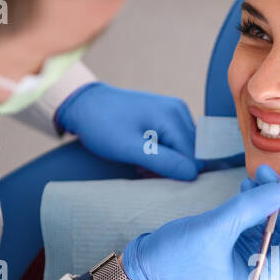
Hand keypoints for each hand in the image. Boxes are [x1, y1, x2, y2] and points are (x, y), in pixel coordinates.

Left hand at [56, 82, 197, 180]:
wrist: (84, 104)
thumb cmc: (102, 125)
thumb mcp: (130, 148)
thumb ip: (164, 162)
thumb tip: (193, 175)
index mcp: (174, 117)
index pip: (195, 159)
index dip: (176, 173)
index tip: (148, 173)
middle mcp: (180, 111)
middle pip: (192, 154)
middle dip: (171, 167)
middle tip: (142, 167)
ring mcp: (175, 111)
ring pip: (185, 150)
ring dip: (165, 162)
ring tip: (140, 160)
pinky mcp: (167, 115)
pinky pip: (176, 142)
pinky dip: (162, 153)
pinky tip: (144, 152)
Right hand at [121, 166, 279, 279]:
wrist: (146, 266)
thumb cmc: (176, 259)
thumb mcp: (213, 230)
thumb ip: (248, 208)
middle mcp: (263, 274)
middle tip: (278, 172)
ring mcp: (253, 259)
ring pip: (277, 223)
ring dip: (271, 196)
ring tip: (261, 173)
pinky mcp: (242, 246)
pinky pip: (260, 220)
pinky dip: (258, 201)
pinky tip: (251, 184)